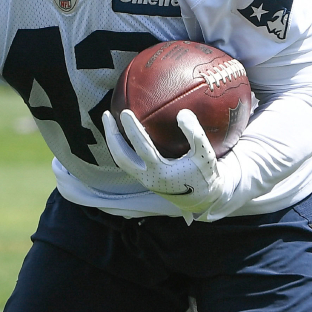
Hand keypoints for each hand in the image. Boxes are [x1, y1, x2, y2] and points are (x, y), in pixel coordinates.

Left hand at [102, 108, 237, 219]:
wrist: (203, 199)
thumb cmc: (205, 174)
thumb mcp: (205, 155)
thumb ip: (195, 134)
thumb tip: (182, 113)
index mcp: (162, 172)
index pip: (141, 148)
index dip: (132, 130)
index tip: (124, 112)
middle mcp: (148, 177)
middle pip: (121, 157)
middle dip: (112, 135)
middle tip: (106, 115)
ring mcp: (144, 179)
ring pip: (120, 160)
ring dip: (113, 141)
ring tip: (108, 122)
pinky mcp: (144, 179)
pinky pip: (126, 161)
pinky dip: (120, 147)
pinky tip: (121, 132)